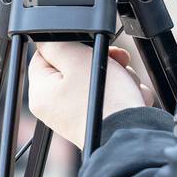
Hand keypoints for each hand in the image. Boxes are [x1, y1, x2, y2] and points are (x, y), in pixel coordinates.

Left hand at [28, 41, 155, 149]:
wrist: (134, 136)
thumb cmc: (104, 102)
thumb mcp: (77, 60)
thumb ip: (57, 45)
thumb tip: (45, 39)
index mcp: (41, 92)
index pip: (46, 55)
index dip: (71, 46)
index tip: (90, 45)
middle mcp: (55, 106)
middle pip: (75, 66)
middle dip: (101, 61)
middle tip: (116, 62)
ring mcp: (77, 115)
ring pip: (97, 80)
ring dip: (118, 76)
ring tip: (126, 84)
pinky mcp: (99, 121)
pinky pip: (110, 98)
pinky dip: (125, 94)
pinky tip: (133, 97)